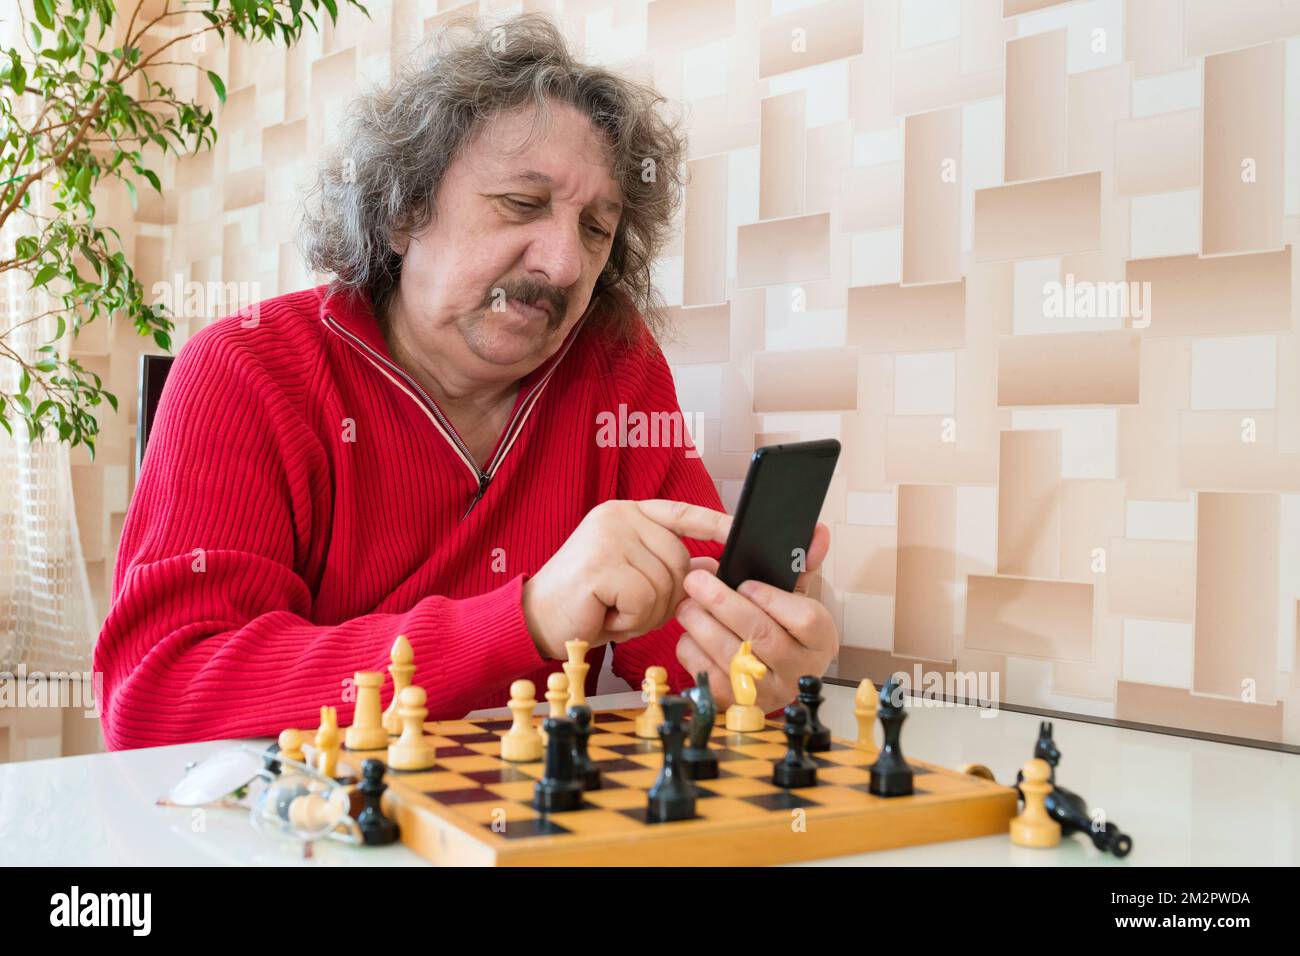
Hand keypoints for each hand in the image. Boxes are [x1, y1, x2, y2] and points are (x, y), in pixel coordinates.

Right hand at [522, 499, 731, 659]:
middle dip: (666, 598)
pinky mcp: (600, 564)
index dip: (715, 523)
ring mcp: (608, 536)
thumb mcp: (635, 581)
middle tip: (629, 609)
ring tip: (613, 611)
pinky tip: (605, 616)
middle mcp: (618, 516)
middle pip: (681, 560)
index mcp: (627, 513)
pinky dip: (630, 620)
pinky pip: (644, 599)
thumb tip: (714, 565)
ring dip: (646, 613)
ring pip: (665, 584)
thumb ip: (670, 568)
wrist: (536, 621)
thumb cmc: (588, 603)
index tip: (740, 530)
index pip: (682, 512)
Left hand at [674, 522, 837, 713]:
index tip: (745, 583)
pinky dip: (693, 650)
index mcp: (821, 641)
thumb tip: (817, 532)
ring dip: (702, 624)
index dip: (771, 599)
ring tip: (686, 602)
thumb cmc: (781, 627)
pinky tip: (690, 632)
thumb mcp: (795, 596)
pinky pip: (709, 675)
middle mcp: (798, 671)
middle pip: (761, 636)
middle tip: (696, 580)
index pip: (805, 620)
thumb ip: (803, 562)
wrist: (770, 673)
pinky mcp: (735, 703)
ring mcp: (767, 692)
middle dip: (723, 604)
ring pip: (731, 656)